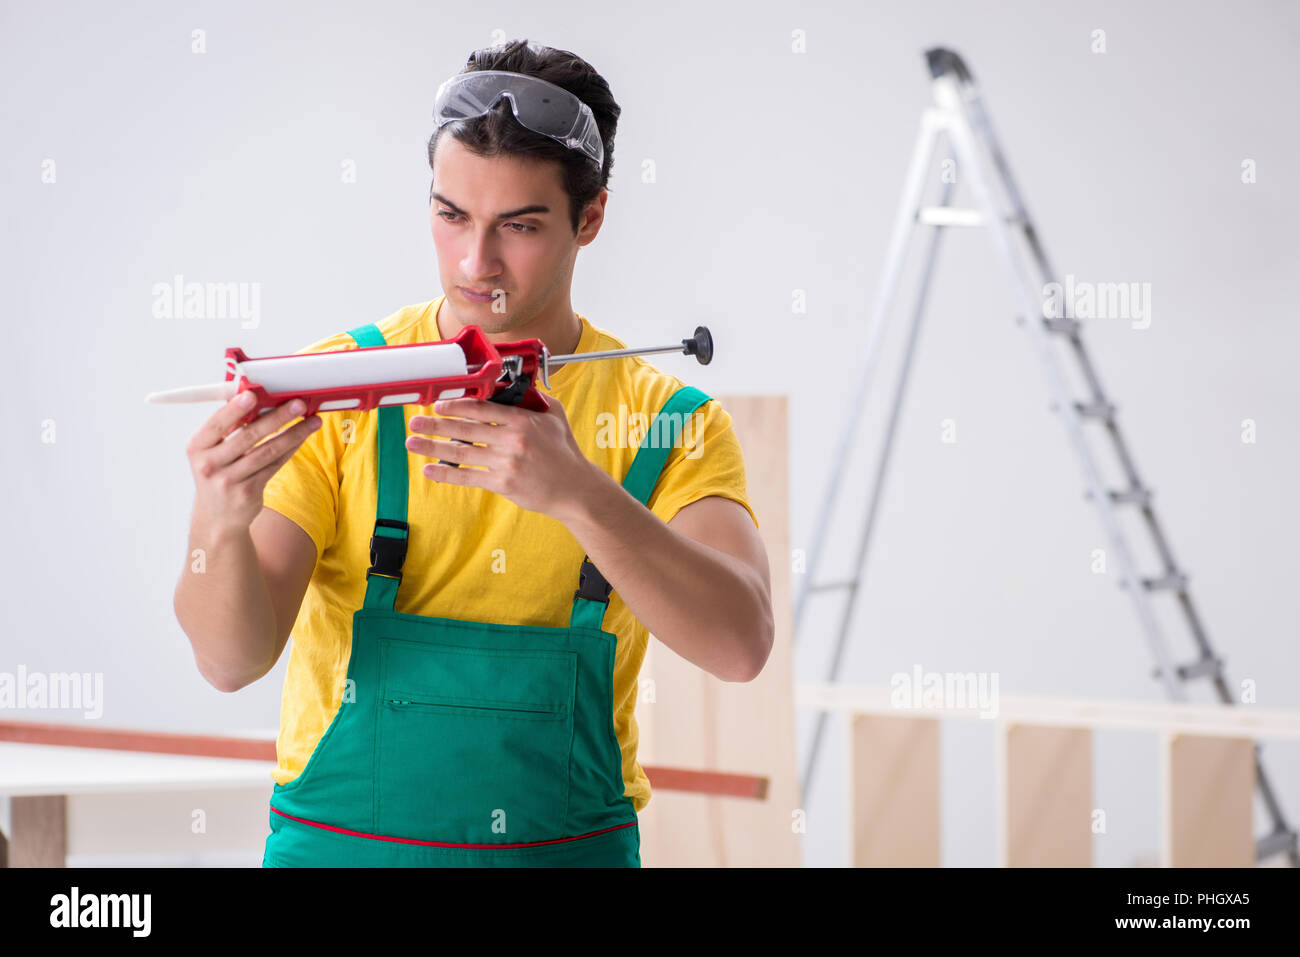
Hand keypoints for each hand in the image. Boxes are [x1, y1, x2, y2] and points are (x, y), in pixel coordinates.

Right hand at [185, 392, 320, 532]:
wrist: (217, 517)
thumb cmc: (217, 473)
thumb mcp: (211, 452)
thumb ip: (228, 429)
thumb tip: (255, 398)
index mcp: (197, 447)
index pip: (217, 424)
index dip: (235, 409)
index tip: (253, 395)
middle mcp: (209, 465)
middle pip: (248, 436)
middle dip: (277, 417)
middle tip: (297, 405)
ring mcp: (229, 481)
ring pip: (267, 452)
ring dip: (293, 434)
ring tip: (311, 421)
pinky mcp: (248, 493)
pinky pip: (274, 466)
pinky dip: (290, 449)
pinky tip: (302, 437)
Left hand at [406, 392, 597, 522]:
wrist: (575, 489)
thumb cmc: (565, 453)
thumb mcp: (555, 417)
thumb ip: (535, 399)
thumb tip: (515, 386)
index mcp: (522, 420)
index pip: (482, 408)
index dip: (457, 405)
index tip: (440, 404)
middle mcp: (512, 440)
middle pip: (465, 429)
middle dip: (436, 424)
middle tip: (416, 421)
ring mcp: (506, 463)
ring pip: (461, 453)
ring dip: (433, 447)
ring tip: (413, 442)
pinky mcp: (503, 483)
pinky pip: (468, 477)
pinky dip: (447, 474)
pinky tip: (430, 470)